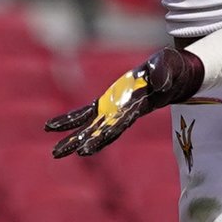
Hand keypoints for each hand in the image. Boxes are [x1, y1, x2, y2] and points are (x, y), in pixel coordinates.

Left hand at [46, 48, 203, 156]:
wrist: (167, 74)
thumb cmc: (170, 70)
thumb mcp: (168, 67)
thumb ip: (164, 75)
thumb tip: (159, 83)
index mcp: (135, 108)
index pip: (117, 127)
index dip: (101, 138)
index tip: (85, 150)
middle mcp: (120, 115)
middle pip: (98, 134)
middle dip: (80, 144)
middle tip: (59, 154)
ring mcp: (111, 111)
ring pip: (88, 128)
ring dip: (71, 140)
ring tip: (55, 152)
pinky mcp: (104, 104)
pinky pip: (83, 113)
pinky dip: (68, 120)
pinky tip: (51, 126)